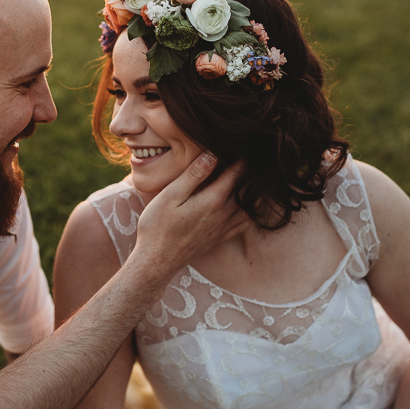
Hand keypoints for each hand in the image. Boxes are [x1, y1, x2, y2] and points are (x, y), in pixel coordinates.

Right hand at [132, 153, 246, 281]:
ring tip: (253, 181)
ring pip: (249, 208)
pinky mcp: (218, 239)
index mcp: (213, 201)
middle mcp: (223, 215)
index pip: (235, 174)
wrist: (156, 262)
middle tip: (252, 160)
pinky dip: (249, 214)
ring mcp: (222, 229)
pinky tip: (247, 208)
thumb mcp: (171, 195)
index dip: (242, 159)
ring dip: (252, 194)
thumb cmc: (158, 226)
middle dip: (250, 175)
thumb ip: (193, 175)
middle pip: (245, 190)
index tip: (245, 147)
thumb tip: (212, 154)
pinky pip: (242, 225)